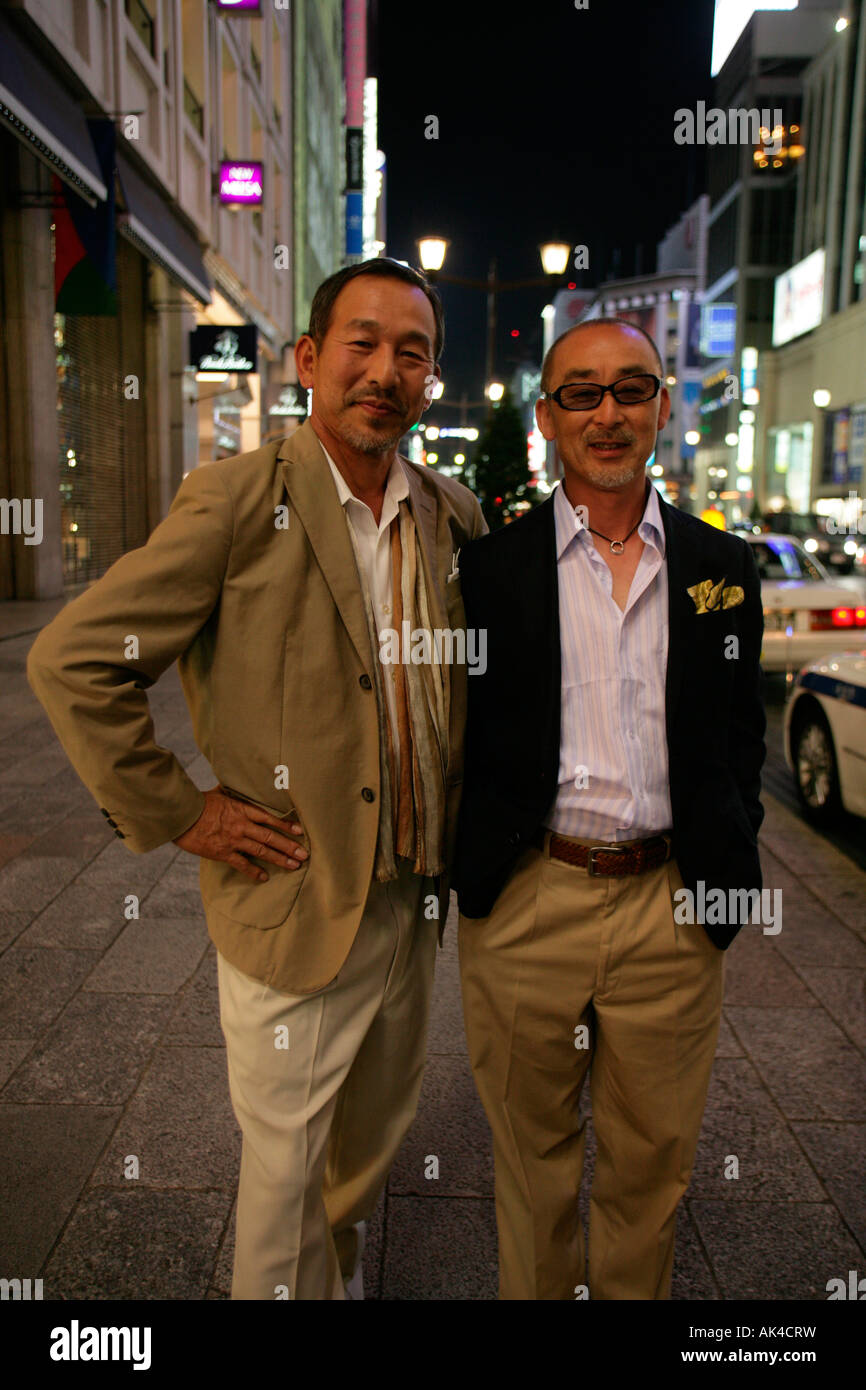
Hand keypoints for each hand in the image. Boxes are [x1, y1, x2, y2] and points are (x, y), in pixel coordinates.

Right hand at [173, 786, 308, 882]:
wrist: (181, 815)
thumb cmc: (199, 802)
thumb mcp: (219, 793)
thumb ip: (232, 792)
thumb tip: (238, 782)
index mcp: (241, 809)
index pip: (269, 818)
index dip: (286, 824)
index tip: (300, 831)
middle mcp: (241, 825)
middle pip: (270, 836)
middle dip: (289, 846)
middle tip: (304, 854)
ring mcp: (233, 840)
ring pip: (261, 851)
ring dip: (279, 859)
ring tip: (294, 865)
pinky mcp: (222, 852)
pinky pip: (242, 864)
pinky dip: (254, 871)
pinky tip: (264, 877)